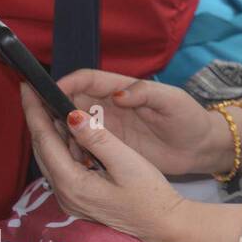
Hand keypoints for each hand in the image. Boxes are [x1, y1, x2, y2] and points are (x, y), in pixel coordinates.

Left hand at [20, 84, 184, 241]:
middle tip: (35, 92)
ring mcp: (70, 199)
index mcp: (73, 184)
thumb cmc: (151, 196)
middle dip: (37, 119)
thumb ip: (98, 139)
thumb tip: (71, 116)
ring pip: (51, 158)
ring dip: (50, 132)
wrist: (164, 226)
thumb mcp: (128, 162)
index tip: (27, 87)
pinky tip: (71, 134)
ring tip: (49, 107)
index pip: (45, 140)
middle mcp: (64, 194)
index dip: (34, 111)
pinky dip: (63, 147)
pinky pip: (63, 167)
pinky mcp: (79, 200)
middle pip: (43, 149)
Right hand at [56, 68, 225, 176]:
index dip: (64, 83)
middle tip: (40, 124)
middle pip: (70, 102)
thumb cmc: (190, 118)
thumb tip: (117, 94)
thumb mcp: (172, 101)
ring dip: (60, 133)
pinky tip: (68, 161)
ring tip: (54, 145)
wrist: (201, 148)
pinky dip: (72, 151)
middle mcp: (109, 106)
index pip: (85, 80)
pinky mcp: (110, 148)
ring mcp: (108, 128)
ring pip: (72, 126)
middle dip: (53, 110)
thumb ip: (146, 93)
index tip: (47, 93)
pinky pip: (83, 147)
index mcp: (121, 88)